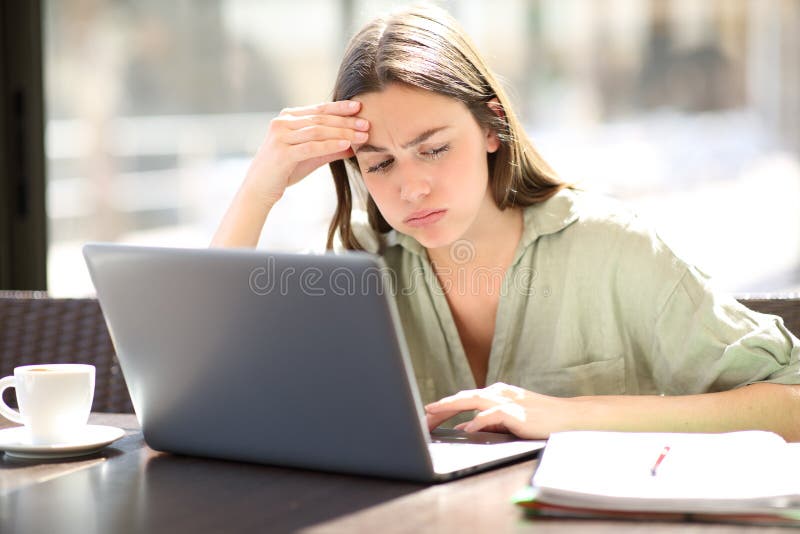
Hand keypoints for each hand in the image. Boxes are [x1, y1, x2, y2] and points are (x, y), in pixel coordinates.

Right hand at [244, 100, 369, 205]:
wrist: (260, 189)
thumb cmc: (284, 171)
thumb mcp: (311, 157)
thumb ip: (330, 148)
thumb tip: (355, 145)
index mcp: (287, 118)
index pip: (319, 110)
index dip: (340, 108)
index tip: (359, 108)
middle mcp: (282, 123)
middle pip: (320, 119)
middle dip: (346, 121)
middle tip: (367, 123)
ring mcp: (280, 137)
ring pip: (318, 131)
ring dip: (342, 132)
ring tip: (362, 135)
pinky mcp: (282, 153)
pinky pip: (311, 146)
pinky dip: (330, 144)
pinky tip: (346, 144)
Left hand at [424, 382, 568, 438]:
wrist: (568, 418)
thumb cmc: (539, 419)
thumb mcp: (507, 421)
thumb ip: (486, 423)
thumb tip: (463, 428)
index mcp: (495, 393)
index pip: (463, 398)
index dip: (444, 406)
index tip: (426, 415)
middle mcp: (498, 393)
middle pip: (463, 397)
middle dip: (441, 406)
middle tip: (422, 415)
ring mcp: (507, 400)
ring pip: (472, 400)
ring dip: (450, 407)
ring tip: (433, 415)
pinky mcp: (516, 412)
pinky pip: (492, 415)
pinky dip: (478, 421)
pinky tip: (466, 429)